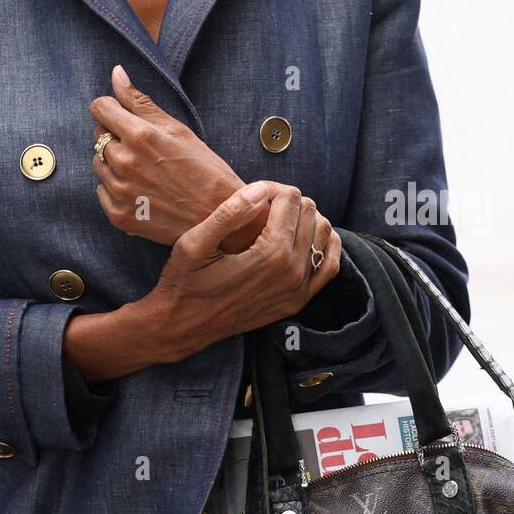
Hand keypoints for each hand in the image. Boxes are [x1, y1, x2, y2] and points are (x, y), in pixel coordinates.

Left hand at [90, 65, 260, 250]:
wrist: (219, 217)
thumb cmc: (204, 169)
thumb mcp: (177, 129)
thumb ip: (140, 101)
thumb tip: (116, 73)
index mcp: (139, 136)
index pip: (100, 108)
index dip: (111, 109)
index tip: (124, 116)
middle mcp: (124, 162)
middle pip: (98, 135)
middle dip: (115, 135)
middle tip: (145, 148)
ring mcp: (119, 191)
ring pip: (99, 163)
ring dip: (114, 162)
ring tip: (145, 170)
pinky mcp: (118, 215)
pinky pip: (101, 191)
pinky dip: (116, 188)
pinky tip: (142, 190)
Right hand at [138, 181, 341, 362]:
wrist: (184, 326)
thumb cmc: (184, 282)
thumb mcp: (195, 243)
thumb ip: (229, 212)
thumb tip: (261, 189)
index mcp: (270, 254)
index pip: (290, 199)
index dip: (272, 187)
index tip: (253, 191)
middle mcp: (292, 272)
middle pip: (309, 213)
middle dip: (288, 200)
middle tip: (263, 202)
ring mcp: (298, 290)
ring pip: (323, 235)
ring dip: (306, 218)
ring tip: (279, 216)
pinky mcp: (297, 301)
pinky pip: (329, 266)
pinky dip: (326, 245)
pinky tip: (309, 235)